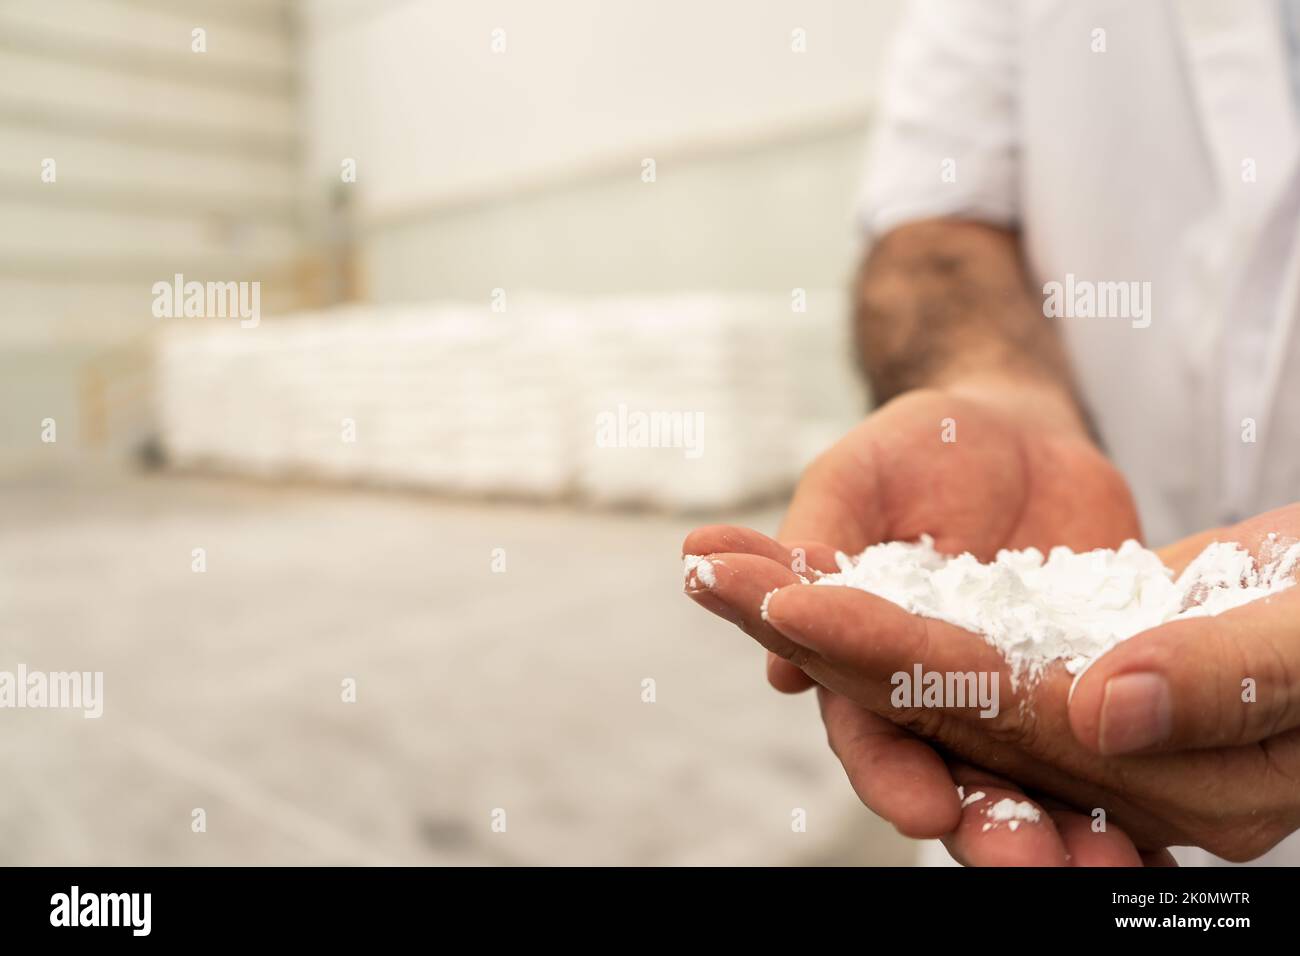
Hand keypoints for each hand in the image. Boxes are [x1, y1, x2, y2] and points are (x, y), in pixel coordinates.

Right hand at [685, 385, 1145, 863]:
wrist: (1016, 431)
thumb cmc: (915, 448)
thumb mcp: (854, 480)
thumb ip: (817, 557)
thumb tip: (779, 669)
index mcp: (869, 663)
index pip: (871, 734)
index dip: (890, 773)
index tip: (920, 807)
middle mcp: (942, 700)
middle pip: (958, 781)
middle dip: (988, 828)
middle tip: (1025, 860)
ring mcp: (1020, 700)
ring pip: (1038, 784)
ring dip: (1064, 833)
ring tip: (1102, 866)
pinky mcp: (1089, 687)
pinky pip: (1112, 746)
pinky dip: (1135, 795)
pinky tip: (1157, 831)